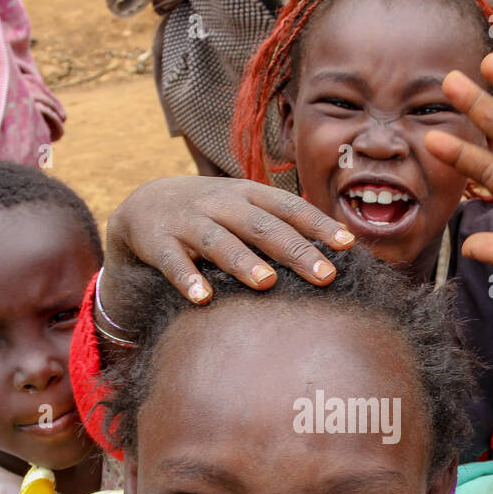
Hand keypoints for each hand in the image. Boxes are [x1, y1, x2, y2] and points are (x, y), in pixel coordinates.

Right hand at [102, 177, 355, 305]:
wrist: (144, 204)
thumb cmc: (212, 213)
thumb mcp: (246, 207)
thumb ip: (284, 222)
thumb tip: (340, 244)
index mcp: (249, 195)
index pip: (289, 207)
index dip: (318, 224)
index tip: (348, 245)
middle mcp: (221, 204)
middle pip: (262, 227)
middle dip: (295, 250)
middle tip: (325, 275)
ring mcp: (189, 222)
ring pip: (219, 241)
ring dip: (244, 261)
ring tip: (267, 282)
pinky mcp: (159, 242)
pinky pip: (173, 262)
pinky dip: (187, 279)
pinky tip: (202, 298)